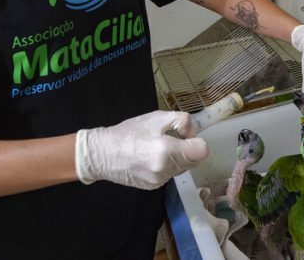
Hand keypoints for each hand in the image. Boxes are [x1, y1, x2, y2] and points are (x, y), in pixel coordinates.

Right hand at [75, 110, 208, 188]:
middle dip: (187, 149)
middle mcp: (166, 170)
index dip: (197, 141)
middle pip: (193, 161)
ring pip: (182, 168)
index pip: (202, 152)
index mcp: (167, 151)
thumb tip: (192, 133)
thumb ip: (181, 121)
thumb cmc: (129, 132)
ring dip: (177, 158)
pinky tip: (149, 158)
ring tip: (156, 147)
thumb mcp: (156, 117)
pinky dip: (166, 166)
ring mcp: (159, 181)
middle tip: (170, 138)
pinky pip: (169, 174)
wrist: (101, 154)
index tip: (184, 135)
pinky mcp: (153, 187)